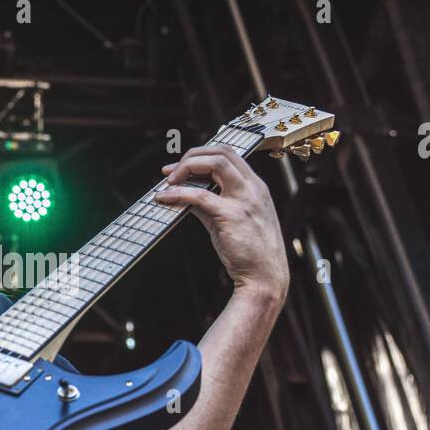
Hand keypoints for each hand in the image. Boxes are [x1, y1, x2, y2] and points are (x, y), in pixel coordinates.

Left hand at [155, 145, 289, 300]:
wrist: (264, 277)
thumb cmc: (250, 253)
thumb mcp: (230, 221)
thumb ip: (209, 205)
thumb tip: (184, 195)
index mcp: (255, 187)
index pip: (229, 154)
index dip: (201, 155)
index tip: (180, 167)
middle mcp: (253, 188)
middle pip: (222, 152)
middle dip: (192, 156)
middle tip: (171, 172)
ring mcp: (245, 199)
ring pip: (215, 163)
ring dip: (187, 167)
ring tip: (169, 182)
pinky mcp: (232, 215)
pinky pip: (200, 196)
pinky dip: (179, 193)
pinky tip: (165, 198)